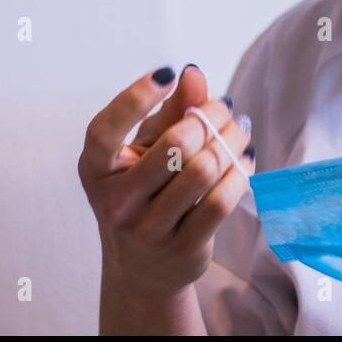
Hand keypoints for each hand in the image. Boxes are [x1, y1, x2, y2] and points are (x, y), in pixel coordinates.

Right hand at [77, 65, 255, 299]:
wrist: (145, 268)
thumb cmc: (145, 193)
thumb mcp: (146, 150)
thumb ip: (170, 112)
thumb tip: (194, 73)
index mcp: (96, 171)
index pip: (104, 131)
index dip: (133, 98)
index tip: (166, 74)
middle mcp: (116, 202)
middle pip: (175, 145)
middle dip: (210, 117)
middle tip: (226, 108)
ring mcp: (147, 229)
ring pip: (203, 170)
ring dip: (232, 142)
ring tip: (240, 131)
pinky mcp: (181, 247)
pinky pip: (220, 201)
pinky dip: (240, 173)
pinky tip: (245, 159)